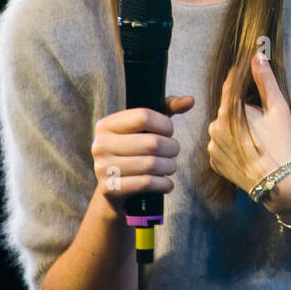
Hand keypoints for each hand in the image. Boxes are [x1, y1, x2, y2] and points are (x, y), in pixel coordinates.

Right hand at [92, 94, 192, 217]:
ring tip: (171, 166)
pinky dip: (163, 184)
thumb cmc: (134, 151)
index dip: (165, 124)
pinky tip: (167, 183)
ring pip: (151, 164)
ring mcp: (103, 168)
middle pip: (152, 142)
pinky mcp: (110, 189)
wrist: (113, 190)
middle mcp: (100, 145)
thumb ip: (167, 109)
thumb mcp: (146, 128)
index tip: (168, 132)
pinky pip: (146, 183)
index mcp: (106, 124)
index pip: (144, 116)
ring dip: (169, 166)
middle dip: (172, 147)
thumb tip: (190, 100)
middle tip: (174, 151)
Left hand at [207, 53, 290, 197]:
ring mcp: (212, 146)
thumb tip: (257, 55)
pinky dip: (231, 145)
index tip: (247, 76)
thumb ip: (265, 80)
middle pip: (228, 109)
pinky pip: (221, 146)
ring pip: (223, 128)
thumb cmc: (281, 143)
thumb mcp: (278, 108)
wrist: (279, 183)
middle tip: (261, 120)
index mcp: (229, 111)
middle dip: (242, 110)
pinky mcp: (214, 162)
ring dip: (235, 128)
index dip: (240, 79)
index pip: (230, 86)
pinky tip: (248, 151)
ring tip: (256, 139)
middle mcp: (214, 127)